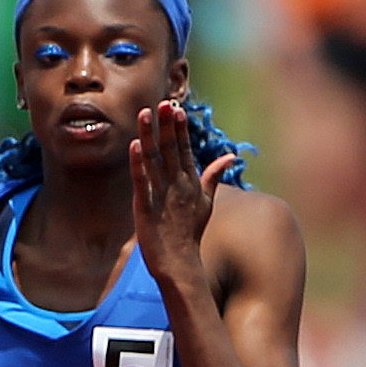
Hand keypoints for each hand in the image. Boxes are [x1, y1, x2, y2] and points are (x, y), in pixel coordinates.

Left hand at [129, 98, 231, 296]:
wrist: (180, 264)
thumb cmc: (190, 233)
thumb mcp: (206, 202)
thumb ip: (214, 176)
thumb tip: (230, 156)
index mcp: (190, 183)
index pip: (185, 150)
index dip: (180, 129)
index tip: (176, 108)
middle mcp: (177, 186)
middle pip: (171, 150)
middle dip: (166, 125)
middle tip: (163, 102)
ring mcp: (162, 196)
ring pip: (154, 161)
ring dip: (149, 136)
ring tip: (145, 114)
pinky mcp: (146, 209)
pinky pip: (141, 183)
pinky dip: (138, 165)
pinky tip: (134, 147)